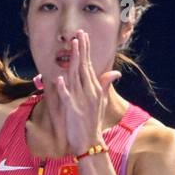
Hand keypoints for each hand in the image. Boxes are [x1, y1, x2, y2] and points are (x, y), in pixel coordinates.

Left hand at [54, 30, 119, 153]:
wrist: (90, 142)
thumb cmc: (93, 122)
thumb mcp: (101, 101)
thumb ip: (105, 85)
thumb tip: (115, 72)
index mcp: (93, 89)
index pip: (89, 65)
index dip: (86, 50)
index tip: (83, 36)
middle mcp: (88, 92)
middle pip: (84, 67)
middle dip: (81, 49)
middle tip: (79, 33)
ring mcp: (81, 100)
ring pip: (76, 77)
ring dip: (74, 61)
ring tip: (73, 46)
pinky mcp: (73, 110)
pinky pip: (67, 97)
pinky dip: (63, 88)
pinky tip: (59, 78)